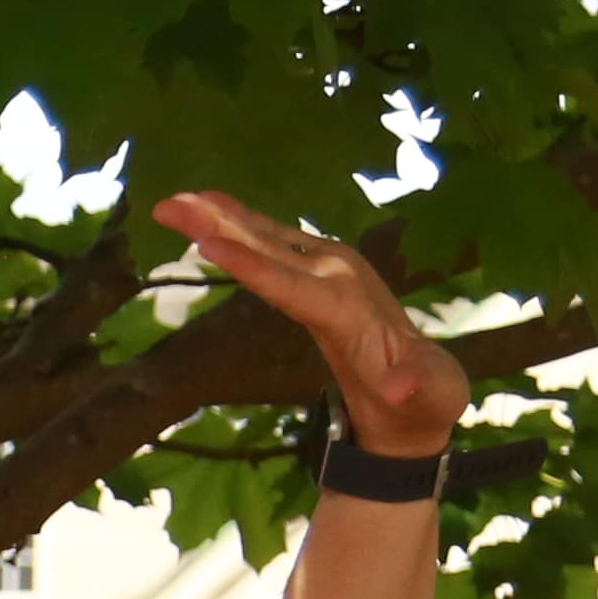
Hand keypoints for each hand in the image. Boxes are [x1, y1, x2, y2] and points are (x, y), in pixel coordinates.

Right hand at [161, 189, 468, 457]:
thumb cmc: (423, 398)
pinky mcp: (317, 267)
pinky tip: (206, 213)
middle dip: (221, 224)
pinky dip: (236, 226)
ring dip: (219, 216)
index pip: (293, 286)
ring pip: (266, 236)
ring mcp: (328, 266)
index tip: (208, 244)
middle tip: (170, 203)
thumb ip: (414, 388)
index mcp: (350, 307)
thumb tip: (399, 388)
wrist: (425, 385)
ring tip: (174, 201)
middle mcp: (337, 275)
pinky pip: (269, 242)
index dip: (252, 267)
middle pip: (270, 247)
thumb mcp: (427, 397)